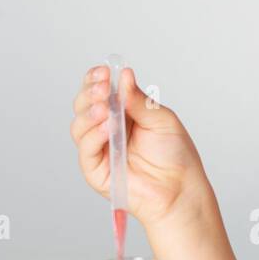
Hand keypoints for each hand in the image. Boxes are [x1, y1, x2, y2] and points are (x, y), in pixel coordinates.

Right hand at [71, 66, 212, 230]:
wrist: (180, 188)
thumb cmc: (175, 156)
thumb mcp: (161, 119)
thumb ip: (139, 100)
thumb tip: (123, 75)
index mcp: (122, 113)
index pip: (99, 91)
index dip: (96, 79)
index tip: (103, 71)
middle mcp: (107, 129)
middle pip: (83, 105)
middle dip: (89, 93)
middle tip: (103, 88)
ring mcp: (100, 149)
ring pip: (78, 125)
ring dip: (89, 113)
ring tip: (106, 109)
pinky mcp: (96, 170)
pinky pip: (86, 148)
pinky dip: (93, 135)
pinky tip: (108, 127)